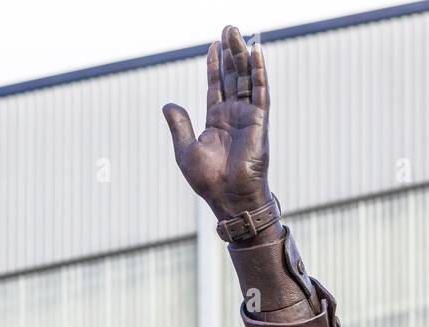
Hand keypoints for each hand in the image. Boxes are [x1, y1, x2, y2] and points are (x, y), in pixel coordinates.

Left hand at [162, 25, 273, 226]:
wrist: (229, 197)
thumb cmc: (208, 181)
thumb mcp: (186, 150)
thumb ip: (179, 125)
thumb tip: (168, 104)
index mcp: (216, 121)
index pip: (215, 85)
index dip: (214, 65)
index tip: (213, 44)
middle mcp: (233, 115)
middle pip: (232, 75)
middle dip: (230, 52)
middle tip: (228, 28)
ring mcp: (247, 116)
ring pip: (246, 78)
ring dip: (243, 54)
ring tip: (237, 32)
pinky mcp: (259, 121)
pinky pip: (260, 90)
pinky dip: (259, 71)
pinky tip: (256, 51)